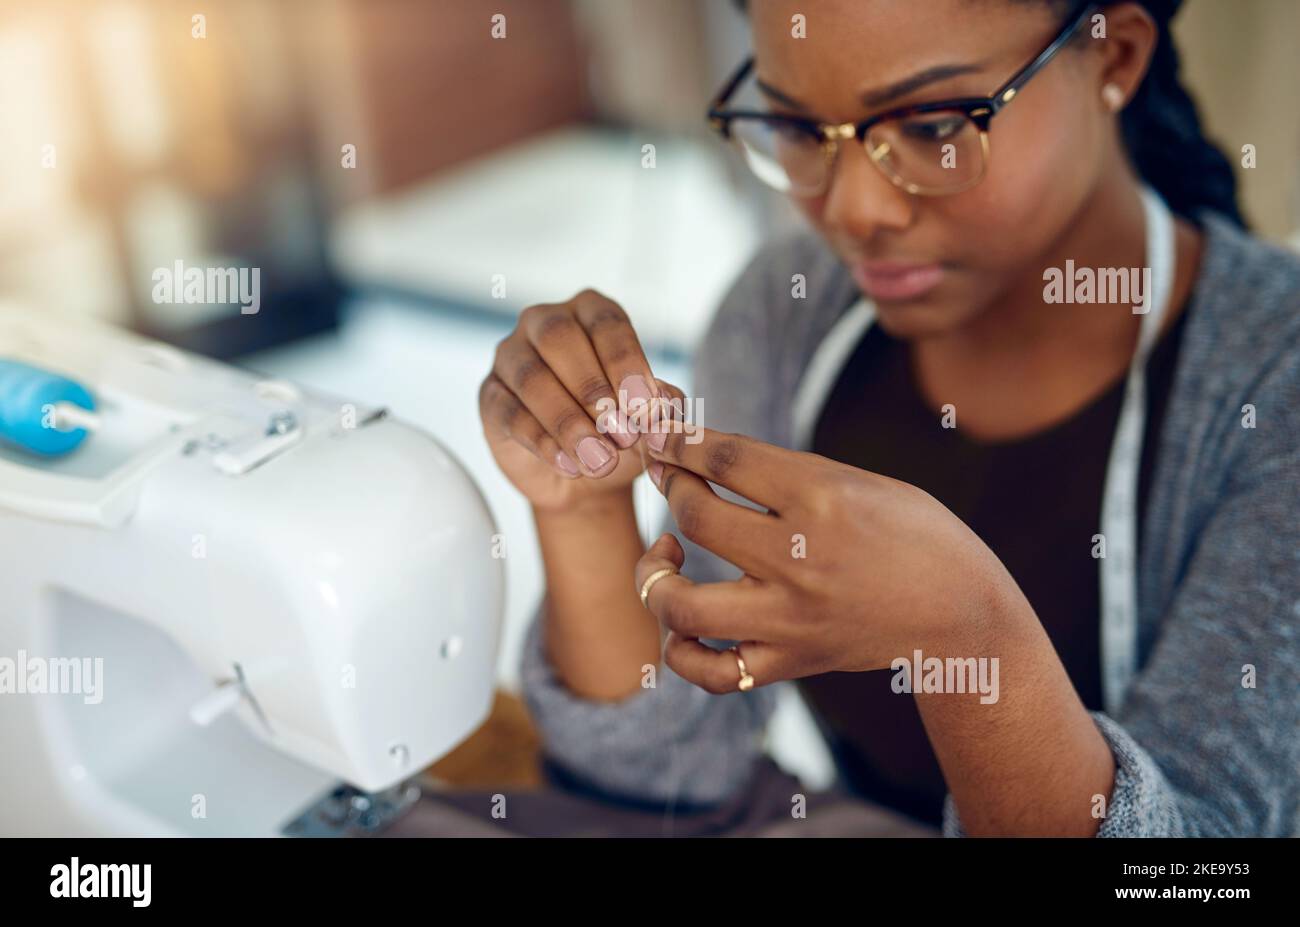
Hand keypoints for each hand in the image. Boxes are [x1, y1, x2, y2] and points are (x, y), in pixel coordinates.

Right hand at [479, 289, 682, 512]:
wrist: (584, 477)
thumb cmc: (619, 432)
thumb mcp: (649, 418)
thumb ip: (662, 406)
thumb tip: (664, 405)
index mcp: (590, 312)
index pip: (607, 323)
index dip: (627, 363)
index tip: (644, 407)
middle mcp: (544, 323)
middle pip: (561, 339)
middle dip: (594, 390)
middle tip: (623, 436)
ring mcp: (510, 357)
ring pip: (532, 378)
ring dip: (569, 422)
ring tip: (600, 460)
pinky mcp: (489, 396)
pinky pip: (511, 414)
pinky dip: (543, 443)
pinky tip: (570, 466)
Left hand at [634, 425, 1021, 691]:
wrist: (963, 615)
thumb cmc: (911, 535)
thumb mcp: (860, 482)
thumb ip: (785, 473)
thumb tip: (704, 456)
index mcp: (823, 499)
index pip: (726, 459)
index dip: (681, 440)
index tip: (663, 435)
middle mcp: (801, 559)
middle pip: (697, 517)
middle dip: (673, 486)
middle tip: (674, 480)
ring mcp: (791, 618)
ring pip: (683, 607)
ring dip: (655, 577)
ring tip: (666, 557)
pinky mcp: (791, 662)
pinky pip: (711, 672)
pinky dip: (681, 651)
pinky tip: (684, 622)